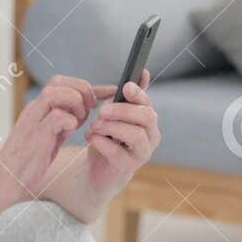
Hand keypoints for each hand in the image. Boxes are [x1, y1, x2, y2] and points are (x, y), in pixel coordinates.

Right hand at [0, 74, 114, 203]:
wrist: (6, 181)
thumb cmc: (29, 162)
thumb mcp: (52, 136)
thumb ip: (65, 122)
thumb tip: (84, 111)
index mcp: (39, 109)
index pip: (63, 83)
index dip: (88, 86)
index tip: (107, 93)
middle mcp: (34, 109)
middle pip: (59, 81)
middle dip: (82, 91)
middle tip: (90, 111)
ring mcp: (33, 120)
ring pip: (57, 92)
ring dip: (76, 104)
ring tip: (79, 122)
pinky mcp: (36, 135)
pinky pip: (57, 116)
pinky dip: (70, 121)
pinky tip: (71, 132)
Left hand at [85, 69, 158, 193]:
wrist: (98, 168)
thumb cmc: (109, 138)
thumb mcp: (116, 115)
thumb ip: (127, 97)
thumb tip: (144, 72)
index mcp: (148, 121)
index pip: (148, 104)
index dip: (138, 94)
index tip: (125, 87)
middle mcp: (151, 137)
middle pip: (146, 117)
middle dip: (123, 110)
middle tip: (102, 110)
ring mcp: (141, 153)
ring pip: (135, 135)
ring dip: (111, 126)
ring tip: (94, 126)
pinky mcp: (127, 168)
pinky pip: (117, 152)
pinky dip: (101, 142)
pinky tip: (91, 138)